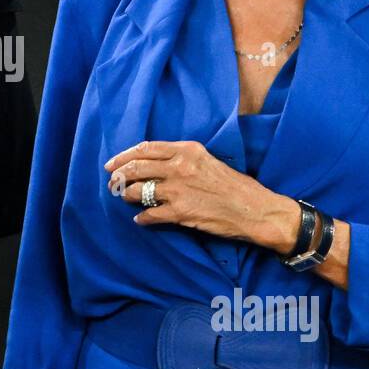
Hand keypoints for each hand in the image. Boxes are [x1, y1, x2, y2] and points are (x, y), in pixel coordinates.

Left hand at [105, 140, 299, 251]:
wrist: (255, 210)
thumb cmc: (234, 186)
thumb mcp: (208, 161)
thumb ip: (182, 159)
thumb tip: (154, 165)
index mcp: (187, 150)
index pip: (145, 148)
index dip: (124, 156)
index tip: (113, 163)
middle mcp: (180, 167)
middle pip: (136, 168)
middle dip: (119, 177)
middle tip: (113, 184)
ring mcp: (178, 190)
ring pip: (138, 192)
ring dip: (127, 196)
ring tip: (126, 199)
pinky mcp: (180, 213)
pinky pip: (150, 215)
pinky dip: (142, 219)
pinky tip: (141, 220)